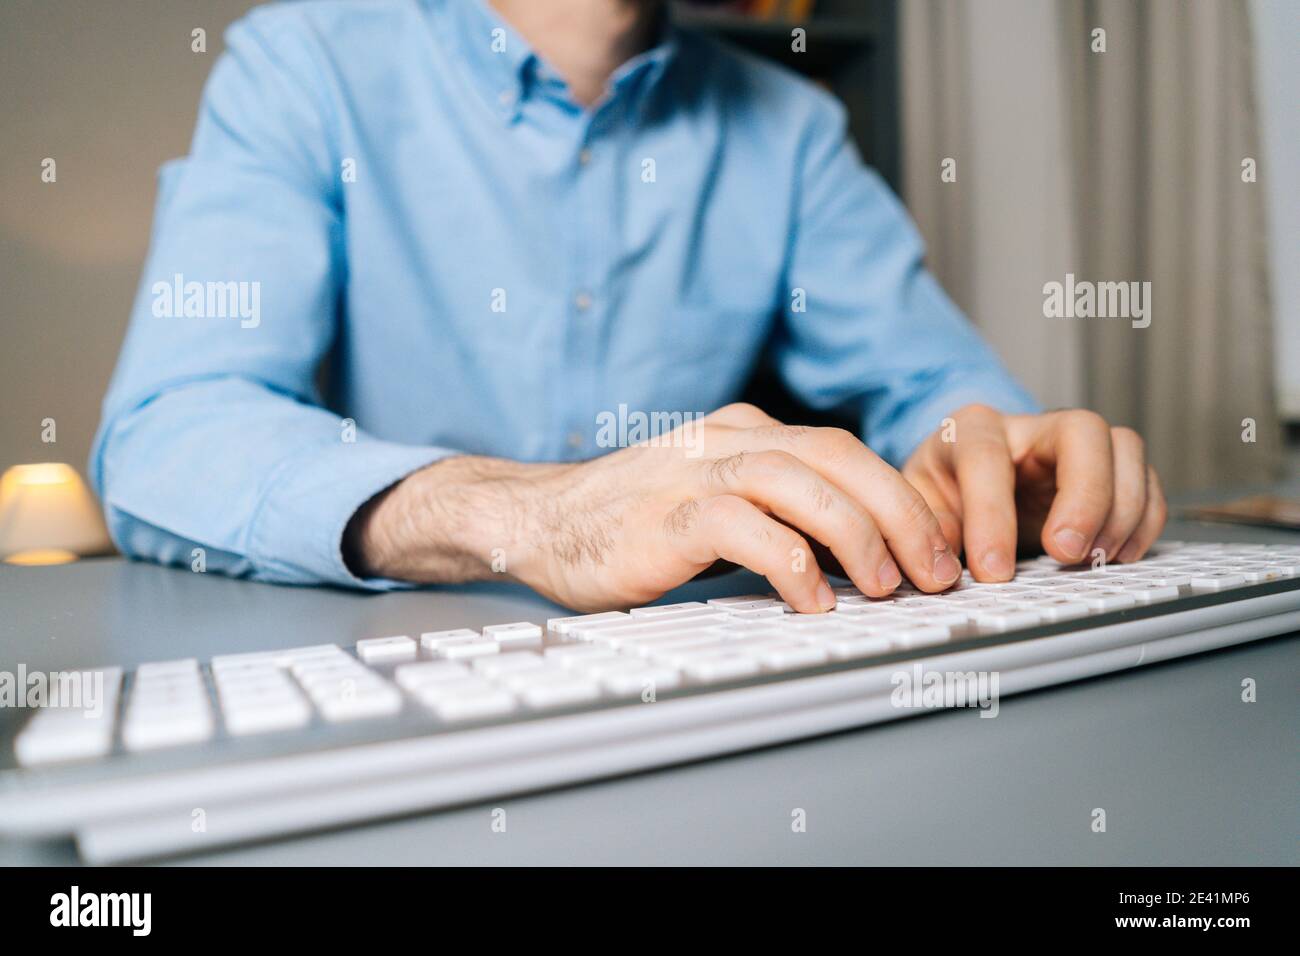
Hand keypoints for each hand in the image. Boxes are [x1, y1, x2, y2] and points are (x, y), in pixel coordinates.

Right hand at [345, 403, 962, 611]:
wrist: (534, 520)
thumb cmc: (628, 519)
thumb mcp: (713, 500)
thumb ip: (774, 510)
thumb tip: (852, 553)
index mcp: (746, 432)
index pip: (846, 451)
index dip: (902, 498)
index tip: (937, 548)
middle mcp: (726, 439)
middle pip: (838, 456)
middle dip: (901, 513)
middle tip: (936, 570)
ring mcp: (693, 471)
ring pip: (799, 482)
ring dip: (857, 534)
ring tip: (888, 585)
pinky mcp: (664, 516)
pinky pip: (741, 527)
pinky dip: (789, 562)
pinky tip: (813, 600)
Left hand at [902, 404, 1167, 580]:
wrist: (963, 478)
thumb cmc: (942, 488)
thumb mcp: (917, 502)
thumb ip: (925, 527)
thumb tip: (937, 568)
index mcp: (974, 428)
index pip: (987, 457)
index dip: (992, 516)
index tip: (992, 571)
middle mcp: (1032, 427)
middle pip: (1082, 431)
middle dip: (1083, 495)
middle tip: (1068, 553)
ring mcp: (1077, 444)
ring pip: (1124, 449)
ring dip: (1121, 510)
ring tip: (1098, 559)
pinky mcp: (1109, 470)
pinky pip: (1147, 481)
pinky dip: (1144, 520)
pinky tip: (1121, 555)